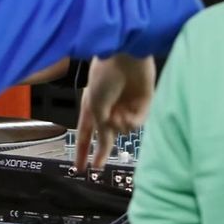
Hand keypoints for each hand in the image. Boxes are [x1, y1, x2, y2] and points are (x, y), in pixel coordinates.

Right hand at [74, 55, 155, 171]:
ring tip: (117, 114)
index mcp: (91, 106)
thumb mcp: (94, 105)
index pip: (85, 134)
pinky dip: (131, 121)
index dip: (82, 151)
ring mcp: (126, 105)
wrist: (126, 55)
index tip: (81, 168)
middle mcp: (108, 107)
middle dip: (101, 151)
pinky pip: (137, 123)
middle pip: (105, 135)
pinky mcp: (143, 103)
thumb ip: (101, 127)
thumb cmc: (105, 75)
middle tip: (98, 167)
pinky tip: (127, 112)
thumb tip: (107, 142)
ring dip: (119, 126)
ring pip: (123, 130)